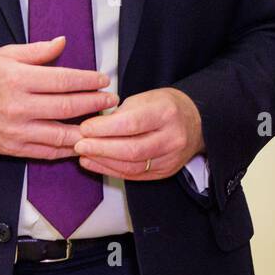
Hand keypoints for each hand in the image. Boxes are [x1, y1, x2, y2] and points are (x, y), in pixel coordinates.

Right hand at [0, 37, 114, 159]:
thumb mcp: (5, 54)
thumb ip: (37, 51)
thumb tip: (63, 42)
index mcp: (18, 79)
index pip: (63, 80)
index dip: (89, 80)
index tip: (104, 79)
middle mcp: (18, 106)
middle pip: (67, 107)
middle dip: (95, 103)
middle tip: (112, 100)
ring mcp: (16, 131)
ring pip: (61, 134)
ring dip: (87, 130)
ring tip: (104, 123)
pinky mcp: (13, 149)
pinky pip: (47, 152)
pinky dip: (67, 148)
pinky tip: (82, 141)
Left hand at [73, 87, 204, 180]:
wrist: (195, 123)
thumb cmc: (165, 106)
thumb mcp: (145, 98)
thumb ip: (120, 113)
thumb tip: (93, 128)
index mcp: (166, 113)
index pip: (131, 124)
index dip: (104, 128)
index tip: (85, 127)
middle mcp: (172, 138)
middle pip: (131, 150)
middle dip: (100, 148)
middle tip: (79, 144)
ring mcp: (170, 159)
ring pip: (131, 167)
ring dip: (102, 162)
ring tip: (83, 154)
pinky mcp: (164, 173)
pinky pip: (134, 176)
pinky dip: (111, 170)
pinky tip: (94, 163)